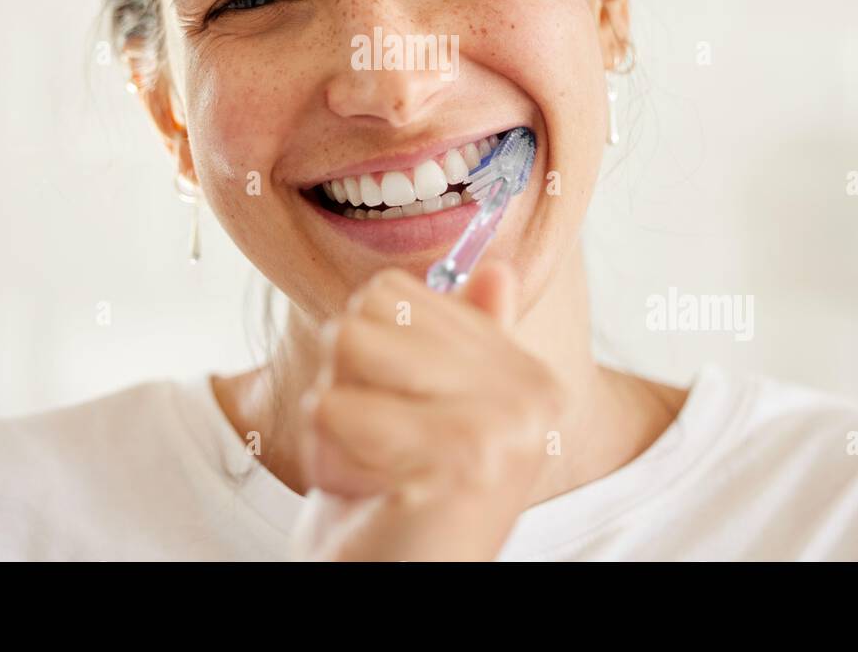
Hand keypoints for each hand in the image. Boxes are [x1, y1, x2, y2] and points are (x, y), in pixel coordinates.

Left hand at [291, 259, 566, 561]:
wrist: (393, 589)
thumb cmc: (400, 505)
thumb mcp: (431, 412)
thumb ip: (468, 340)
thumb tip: (499, 268)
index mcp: (527, 375)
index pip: (390, 291)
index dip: (367, 355)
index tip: (401, 419)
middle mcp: (529, 395)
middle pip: (361, 317)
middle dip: (344, 386)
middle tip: (380, 449)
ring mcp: (499, 427)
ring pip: (345, 350)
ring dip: (334, 421)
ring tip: (372, 468)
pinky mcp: (455, 459)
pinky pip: (331, 408)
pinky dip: (327, 458)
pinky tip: (367, 494)